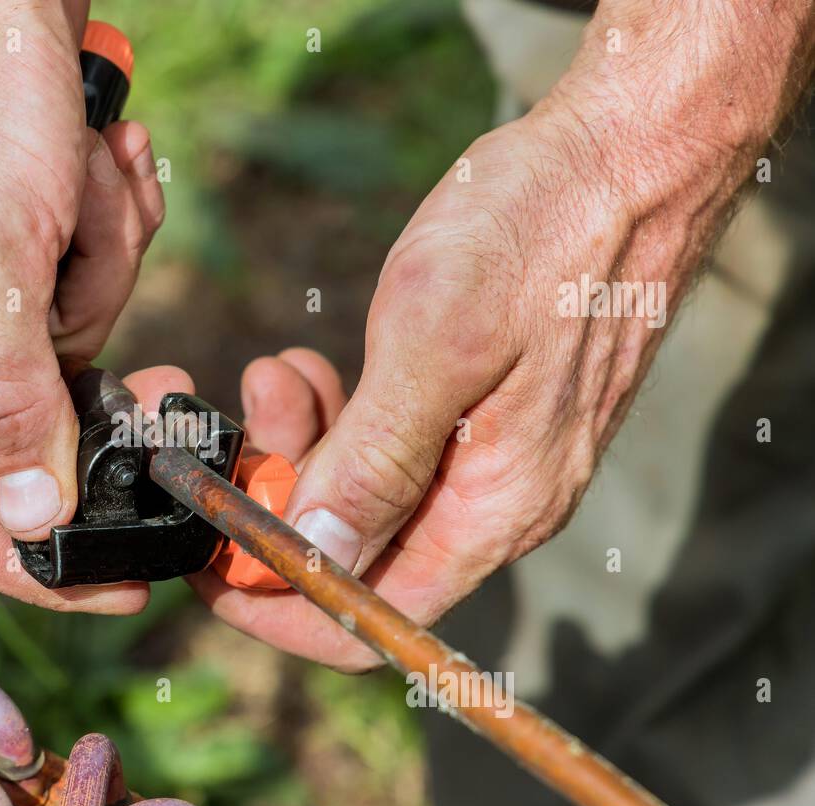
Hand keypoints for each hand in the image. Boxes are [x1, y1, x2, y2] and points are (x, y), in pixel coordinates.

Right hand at [0, 0, 163, 610]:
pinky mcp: (25, 261)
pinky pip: (94, 287)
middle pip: (28, 423)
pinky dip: (110, 228)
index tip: (114, 580)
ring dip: (99, 261)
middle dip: (79, 341)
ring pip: (78, 351)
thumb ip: (6, 400)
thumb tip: (32, 521)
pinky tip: (94, 163)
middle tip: (76, 250)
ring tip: (74, 174)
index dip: (21, 555)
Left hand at [192, 76, 783, 669]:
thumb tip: (318, 558)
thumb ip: (376, 465)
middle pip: (355, 556)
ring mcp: (489, 459)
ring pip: (362, 496)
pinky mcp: (480, 413)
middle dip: (278, 497)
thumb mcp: (437, 345)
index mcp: (493, 512)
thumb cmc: (542, 234)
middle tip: (250, 410)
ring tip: (284, 370)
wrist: (628, 153)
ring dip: (301, 448)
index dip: (274, 602)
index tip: (206, 549)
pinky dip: (337, 419)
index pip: (368, 622)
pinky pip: (387, 448)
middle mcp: (493, 504)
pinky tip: (318, 368)